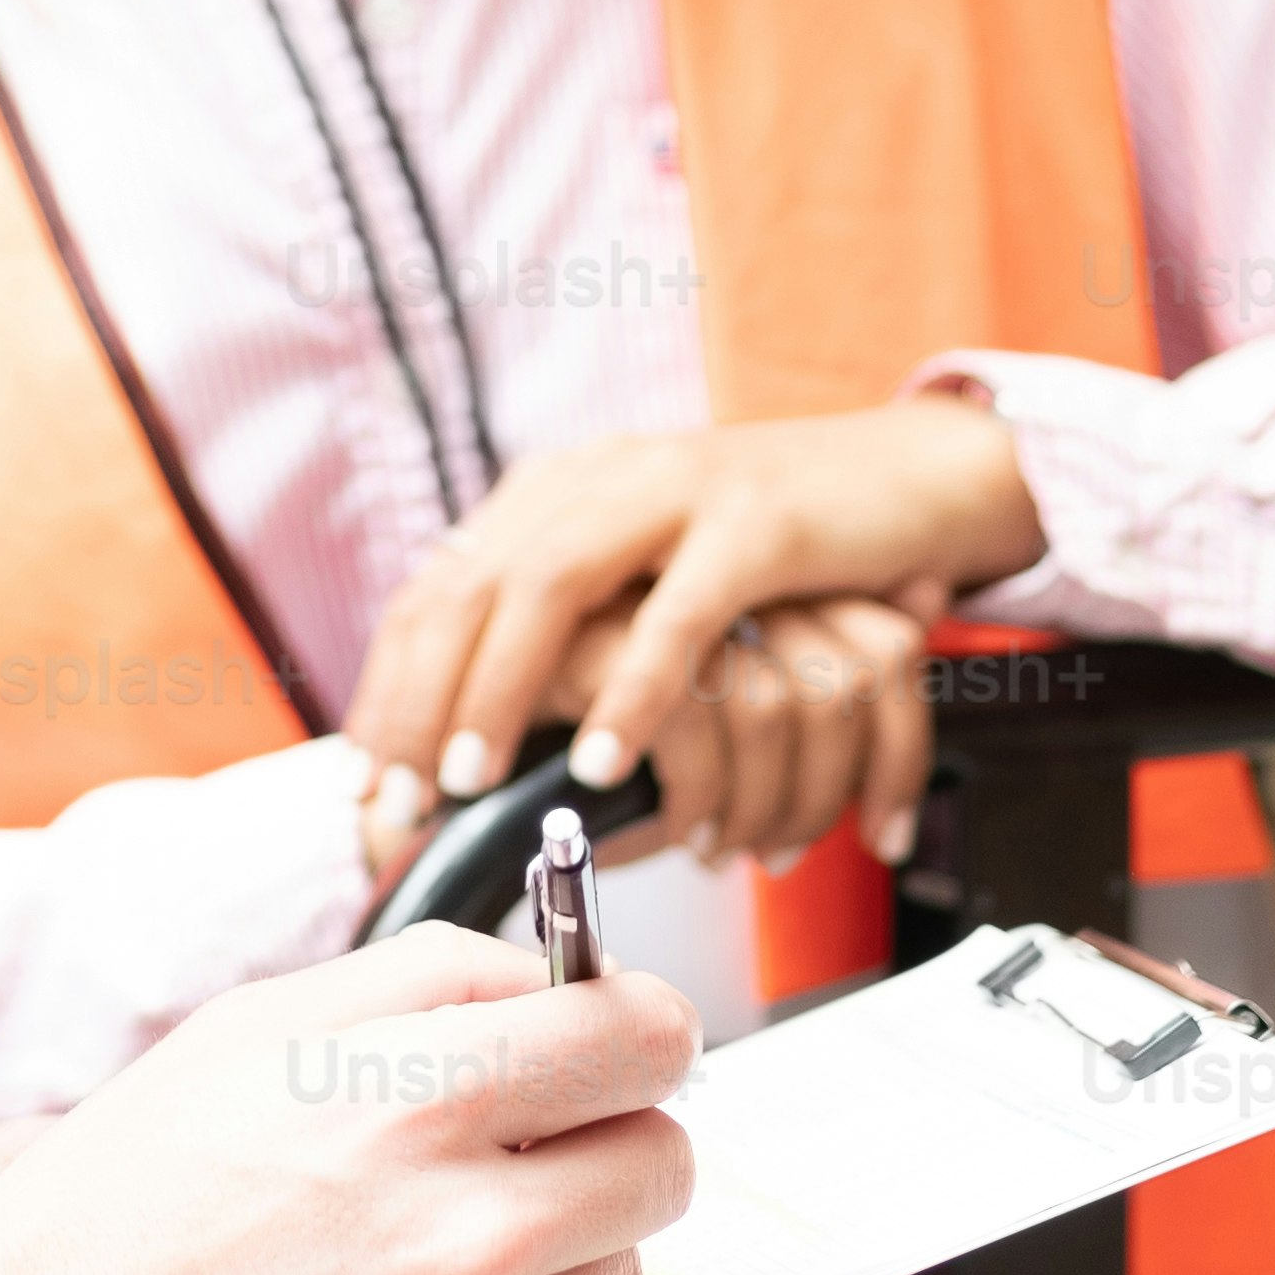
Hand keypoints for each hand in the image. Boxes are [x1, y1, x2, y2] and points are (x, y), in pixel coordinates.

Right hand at [0, 934, 692, 1274]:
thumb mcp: (249, 1032)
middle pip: (661, 1163)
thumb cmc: (110, 1216)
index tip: (617, 1043)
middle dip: (603, 1145)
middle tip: (515, 1156)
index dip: (639, 1029)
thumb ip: (427, 980)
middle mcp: (469, 1239)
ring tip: (403, 1267)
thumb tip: (549, 978)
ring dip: (546, 1262)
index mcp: (418, 1104)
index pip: (647, 1036)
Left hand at [345, 400, 1048, 872]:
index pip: (440, 586)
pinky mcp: (758, 522)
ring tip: (467, 781)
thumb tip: (475, 736)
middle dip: (418, 700)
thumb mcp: (647, 575)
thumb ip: (571, 630)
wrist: (909, 475)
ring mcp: (675, 489)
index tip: (364, 779)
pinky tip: (604, 761)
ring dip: (498, 691)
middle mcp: (600, 477)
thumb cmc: (767, 550)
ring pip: (550, 586)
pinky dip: (633, 694)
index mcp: (560, 489)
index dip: (389, 683)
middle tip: (395, 798)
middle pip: (471, 585)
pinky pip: (679, 616)